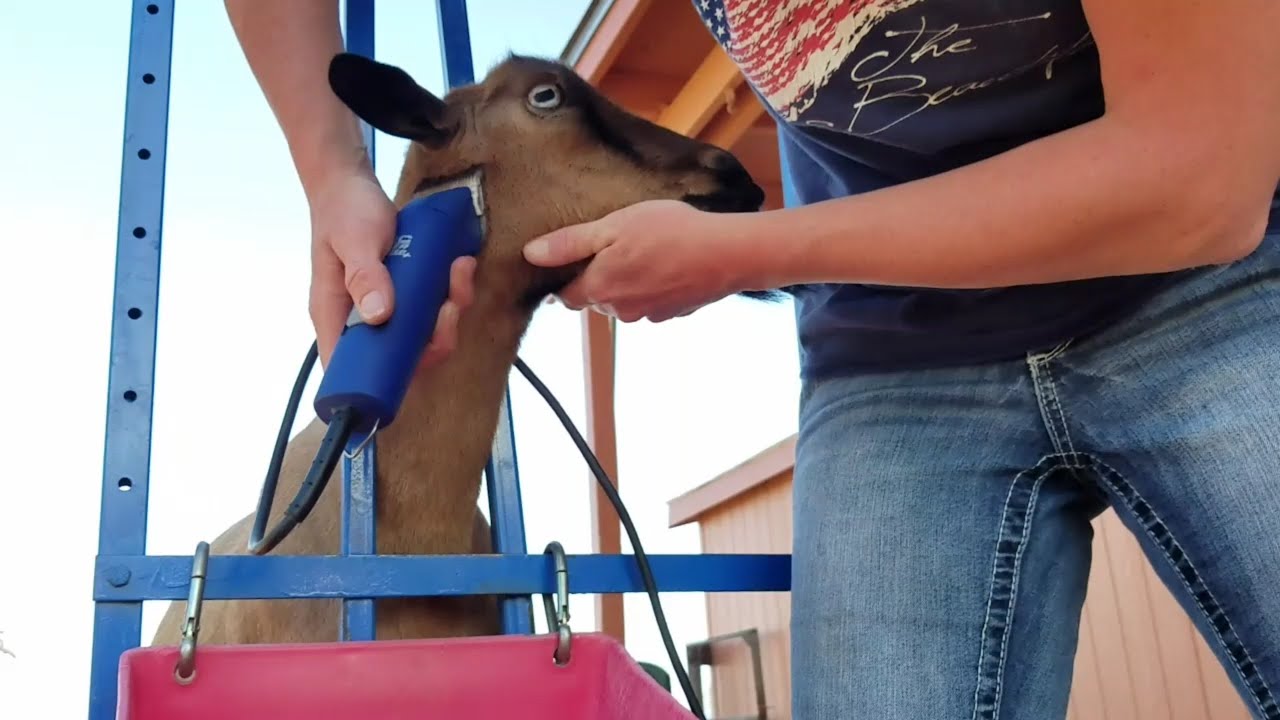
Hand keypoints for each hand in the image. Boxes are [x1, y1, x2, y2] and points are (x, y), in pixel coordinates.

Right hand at [307, 169, 475, 367]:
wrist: (351, 183)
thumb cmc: (345, 211)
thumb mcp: (355, 240)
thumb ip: (364, 276)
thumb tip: (378, 316)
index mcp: (335, 317)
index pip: (350, 371)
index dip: (383, 381)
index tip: (418, 359)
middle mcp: (359, 321)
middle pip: (398, 358)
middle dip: (434, 340)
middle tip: (449, 308)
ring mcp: (384, 308)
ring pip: (422, 334)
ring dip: (449, 312)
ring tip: (459, 275)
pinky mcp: (405, 293)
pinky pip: (431, 309)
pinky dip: (450, 293)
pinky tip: (459, 266)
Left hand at [522, 199, 748, 322]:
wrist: (726, 253)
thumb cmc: (669, 232)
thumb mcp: (613, 226)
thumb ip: (569, 243)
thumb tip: (530, 254)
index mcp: (599, 289)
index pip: (565, 296)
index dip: (564, 278)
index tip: (571, 260)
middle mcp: (620, 310)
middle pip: (595, 298)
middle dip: (598, 278)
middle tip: (615, 245)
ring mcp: (648, 315)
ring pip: (624, 301)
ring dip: (628, 282)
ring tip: (645, 251)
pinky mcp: (673, 314)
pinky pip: (652, 301)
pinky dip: (654, 287)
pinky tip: (668, 264)